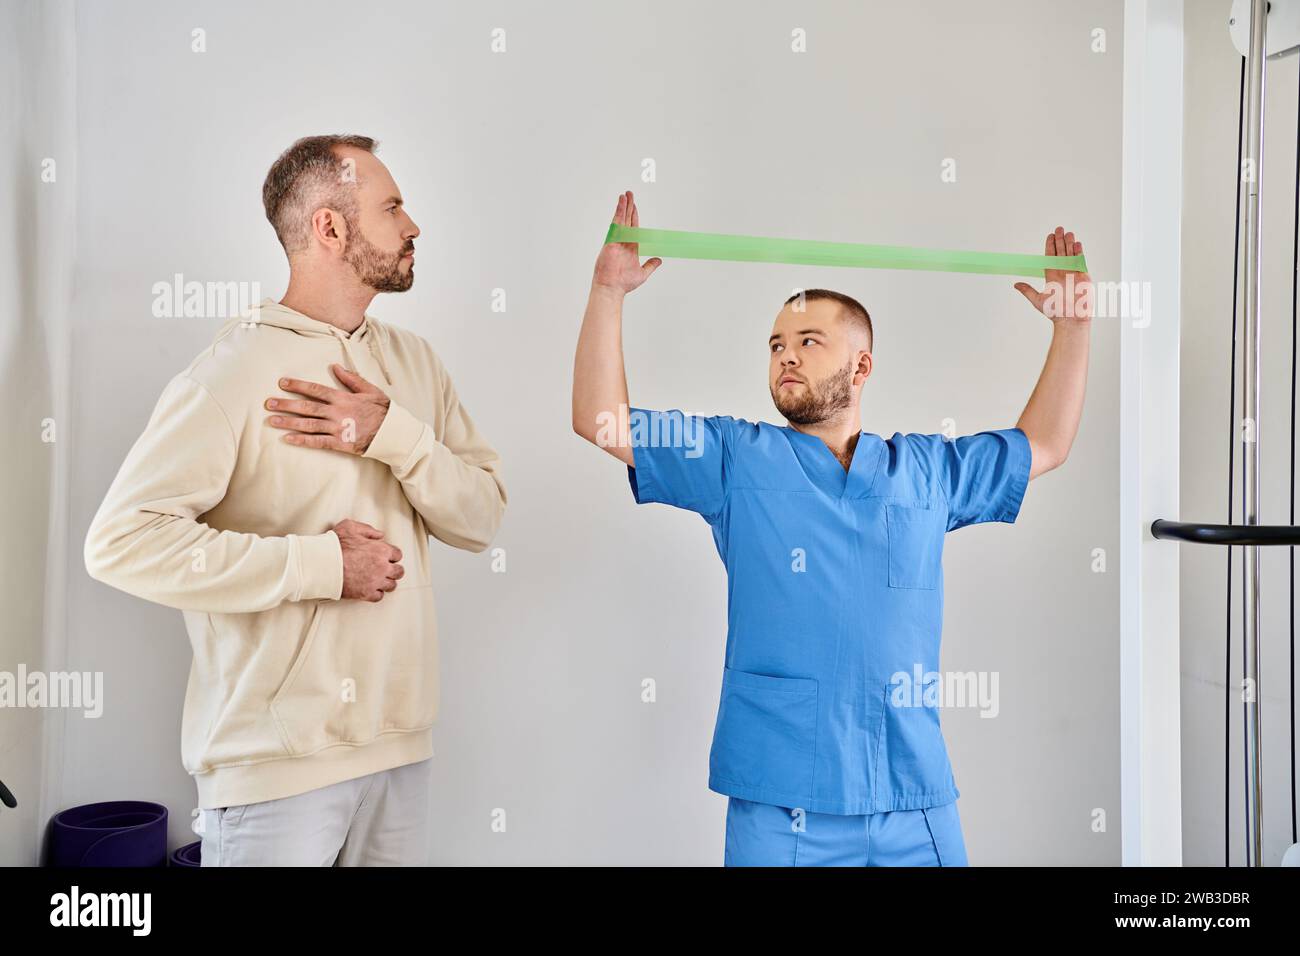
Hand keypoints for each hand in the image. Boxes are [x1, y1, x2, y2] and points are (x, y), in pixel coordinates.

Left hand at [266, 365, 390, 453]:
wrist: (393, 433)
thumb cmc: (383, 410)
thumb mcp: (369, 390)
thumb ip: (351, 378)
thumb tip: (335, 367)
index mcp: (343, 398)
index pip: (315, 390)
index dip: (297, 386)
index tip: (282, 383)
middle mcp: (337, 413)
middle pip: (306, 407)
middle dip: (286, 404)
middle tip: (268, 403)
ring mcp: (337, 429)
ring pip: (308, 425)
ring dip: (288, 422)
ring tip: (272, 420)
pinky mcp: (340, 443)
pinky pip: (318, 442)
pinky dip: (302, 441)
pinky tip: (288, 439)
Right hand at [333, 518, 403, 601]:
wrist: (322, 564)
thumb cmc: (334, 545)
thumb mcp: (350, 527)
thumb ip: (368, 530)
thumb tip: (379, 535)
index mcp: (381, 550)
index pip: (397, 554)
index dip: (391, 555)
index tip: (386, 557)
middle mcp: (382, 567)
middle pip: (399, 572)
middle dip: (394, 570)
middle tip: (386, 569)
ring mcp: (375, 582)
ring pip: (391, 585)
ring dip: (387, 582)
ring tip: (379, 580)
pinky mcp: (366, 594)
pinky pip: (379, 596)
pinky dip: (376, 593)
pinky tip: (371, 588)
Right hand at [592, 190, 661, 294]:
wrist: (613, 287)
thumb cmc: (624, 283)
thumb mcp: (642, 273)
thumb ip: (650, 265)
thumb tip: (659, 260)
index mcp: (630, 246)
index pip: (632, 227)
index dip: (634, 216)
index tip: (634, 206)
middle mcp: (623, 241)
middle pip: (626, 219)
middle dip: (628, 206)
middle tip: (629, 194)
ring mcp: (617, 239)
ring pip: (621, 219)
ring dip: (624, 206)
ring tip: (626, 194)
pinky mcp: (611, 240)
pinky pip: (616, 223)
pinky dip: (619, 212)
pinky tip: (621, 203)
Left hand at [1014, 226, 1091, 323]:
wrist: (1071, 319)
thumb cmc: (1055, 312)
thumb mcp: (1038, 299)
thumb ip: (1028, 290)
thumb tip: (1015, 284)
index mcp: (1052, 276)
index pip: (1050, 257)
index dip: (1050, 246)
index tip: (1050, 236)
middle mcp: (1063, 273)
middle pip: (1061, 253)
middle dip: (1060, 241)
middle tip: (1059, 229)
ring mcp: (1074, 273)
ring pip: (1071, 255)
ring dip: (1070, 244)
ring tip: (1068, 233)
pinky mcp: (1084, 276)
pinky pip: (1081, 262)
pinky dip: (1079, 253)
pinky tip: (1077, 244)